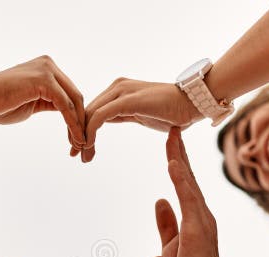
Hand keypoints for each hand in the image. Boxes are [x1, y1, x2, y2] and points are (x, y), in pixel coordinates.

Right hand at [0, 56, 85, 154]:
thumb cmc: (0, 104)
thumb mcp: (33, 103)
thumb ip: (49, 103)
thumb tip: (65, 111)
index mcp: (47, 69)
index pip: (69, 94)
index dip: (76, 117)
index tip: (77, 137)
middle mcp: (49, 66)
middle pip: (75, 96)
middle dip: (81, 122)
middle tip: (83, 144)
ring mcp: (48, 70)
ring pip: (73, 100)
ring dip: (79, 125)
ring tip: (80, 145)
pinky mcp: (45, 80)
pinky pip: (65, 105)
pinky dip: (72, 123)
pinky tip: (74, 137)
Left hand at [81, 78, 201, 161]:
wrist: (193, 104)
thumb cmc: (172, 112)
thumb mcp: (140, 114)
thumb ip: (122, 115)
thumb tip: (107, 121)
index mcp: (118, 90)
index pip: (92, 109)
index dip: (81, 129)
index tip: (78, 149)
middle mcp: (117, 87)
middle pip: (87, 111)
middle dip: (77, 135)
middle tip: (74, 155)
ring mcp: (121, 91)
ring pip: (90, 114)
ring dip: (82, 137)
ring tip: (82, 156)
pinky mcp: (127, 100)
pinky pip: (100, 117)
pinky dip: (91, 132)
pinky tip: (89, 146)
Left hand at [155, 128, 224, 256]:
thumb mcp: (171, 246)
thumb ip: (167, 223)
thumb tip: (160, 199)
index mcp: (195, 219)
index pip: (184, 185)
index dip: (177, 162)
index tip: (170, 141)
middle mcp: (202, 216)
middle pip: (188, 177)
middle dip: (179, 152)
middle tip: (171, 126)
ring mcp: (202, 221)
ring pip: (188, 183)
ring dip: (179, 158)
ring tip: (171, 135)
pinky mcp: (197, 229)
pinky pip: (187, 199)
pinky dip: (180, 179)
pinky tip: (172, 162)